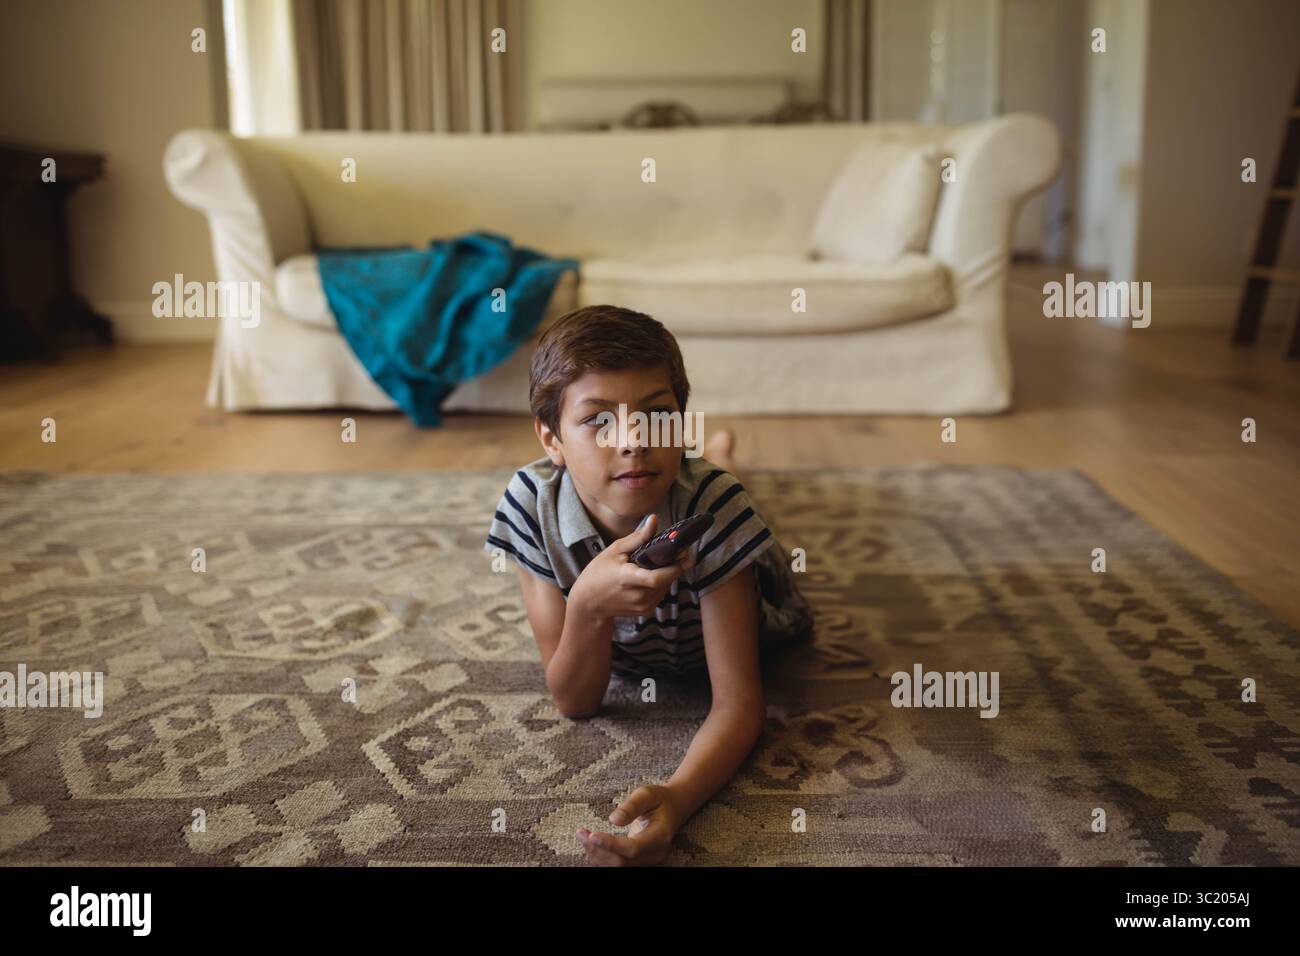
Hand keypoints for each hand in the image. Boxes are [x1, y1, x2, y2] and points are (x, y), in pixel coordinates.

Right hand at [569, 515, 693, 621]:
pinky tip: (654, 574)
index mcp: (628, 579)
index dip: (675, 567)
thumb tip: (654, 519)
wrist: (588, 602)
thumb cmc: (598, 573)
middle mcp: (637, 596)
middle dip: (675, 565)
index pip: (657, 578)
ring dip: (669, 574)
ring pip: (666, 587)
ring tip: (665, 560)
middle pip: (666, 581)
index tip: (685, 554)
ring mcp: (642, 606)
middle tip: (679, 551)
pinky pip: (661, 594)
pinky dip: (661, 583)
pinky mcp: (645, 611)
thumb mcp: (614, 550)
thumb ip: (638, 537)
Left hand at [577, 783, 681, 865]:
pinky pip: (618, 865)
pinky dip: (601, 857)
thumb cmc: (658, 799)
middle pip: (622, 862)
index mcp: (660, 836)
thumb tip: (613, 820)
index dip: (611, 845)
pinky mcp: (640, 862)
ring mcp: (648, 861)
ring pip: (618, 867)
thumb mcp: (647, 794)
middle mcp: (655, 853)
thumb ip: (632, 805)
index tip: (592, 835)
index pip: (633, 848)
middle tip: (581, 832)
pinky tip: (591, 843)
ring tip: (582, 835)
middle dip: (598, 850)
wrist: (673, 809)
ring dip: (597, 854)